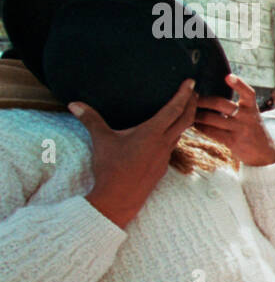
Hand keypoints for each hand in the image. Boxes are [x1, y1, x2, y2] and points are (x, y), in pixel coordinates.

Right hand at [74, 79, 196, 227]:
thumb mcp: (101, 141)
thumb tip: (73, 104)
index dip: (184, 94)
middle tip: (194, 91)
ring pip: (181, 133)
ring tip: (184, 109)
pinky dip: (175, 134)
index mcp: (152, 133)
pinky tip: (168, 133)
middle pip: (185, 119)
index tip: (191, 82)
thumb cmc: (111, 169)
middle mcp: (164, 143)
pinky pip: (173, 145)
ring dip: (185, 119)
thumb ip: (90, 119)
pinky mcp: (163, 166)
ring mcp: (165, 155)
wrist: (119, 199)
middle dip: (192, 103)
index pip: (174, 109)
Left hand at [194, 75, 274, 165]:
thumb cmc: (251, 129)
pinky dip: (200, 127)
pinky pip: (211, 132)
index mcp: (251, 107)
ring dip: (197, 115)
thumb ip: (236, 105)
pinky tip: (194, 125)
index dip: (239, 84)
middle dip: (203, 100)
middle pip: (221, 103)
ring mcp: (240, 129)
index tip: (229, 76)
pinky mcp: (233, 141)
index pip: (248, 93)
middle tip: (190, 97)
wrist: (263, 152)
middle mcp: (247, 117)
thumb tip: (211, 95)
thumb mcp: (250, 115)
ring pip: (212, 118)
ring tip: (187, 112)